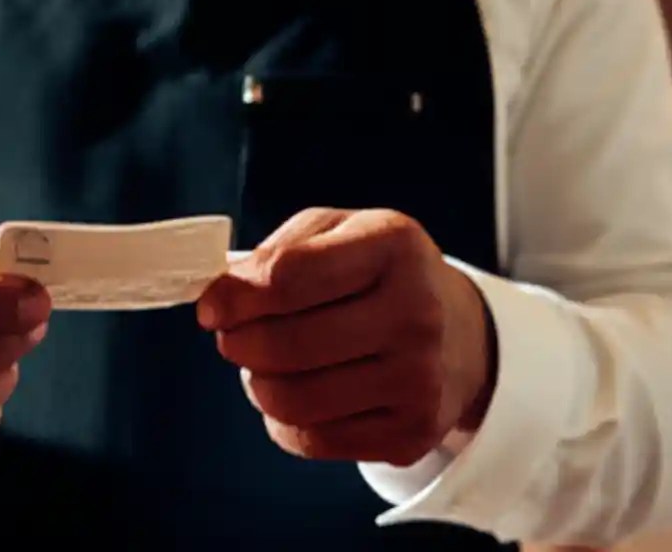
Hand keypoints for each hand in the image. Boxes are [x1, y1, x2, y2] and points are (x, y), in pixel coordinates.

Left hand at [197, 208, 495, 465]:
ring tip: (268, 365)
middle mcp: (415, 312)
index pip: (287, 277)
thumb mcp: (337, 231)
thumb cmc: (378, 276)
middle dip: (239, 342)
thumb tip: (221, 296)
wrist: (459, 333)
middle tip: (236, 337)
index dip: (233, 296)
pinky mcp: (410, 432)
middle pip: (283, 344)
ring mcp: (418, 378)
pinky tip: (299, 393)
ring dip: (258, 383)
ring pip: (291, 400)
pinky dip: (284, 421)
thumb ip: (276, 251)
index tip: (212, 307)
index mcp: (393, 246)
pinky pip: (310, 440)